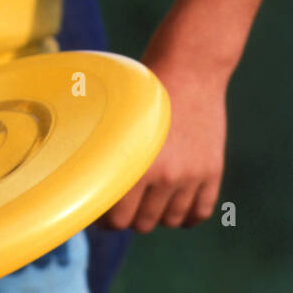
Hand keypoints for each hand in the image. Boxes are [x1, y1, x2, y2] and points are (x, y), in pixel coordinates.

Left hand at [95, 56, 227, 231]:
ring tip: (146, 197)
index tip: (99, 206)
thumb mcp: (116, 119)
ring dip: (156, 214)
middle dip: (129, 216)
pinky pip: (199, 213)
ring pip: (169, 220)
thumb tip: (80, 182)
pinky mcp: (212, 172)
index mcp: (134, 163)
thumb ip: (104, 153)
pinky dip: (186, 215)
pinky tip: (173, 204)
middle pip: (142, 224)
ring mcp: (191, 176)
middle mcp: (165, 175)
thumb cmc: (143, 89)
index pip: (116, 219)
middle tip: (122, 201)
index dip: (104, 218)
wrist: (189, 69)